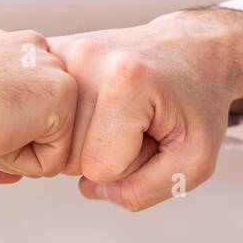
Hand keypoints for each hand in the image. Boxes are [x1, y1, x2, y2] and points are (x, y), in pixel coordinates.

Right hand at [0, 30, 75, 198]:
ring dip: (13, 154)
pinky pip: (55, 162)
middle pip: (42, 128)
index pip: (26, 111)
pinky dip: (19, 163)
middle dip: (9, 144)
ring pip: (51, 145)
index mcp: (8, 50)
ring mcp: (50, 68)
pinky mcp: (61, 93)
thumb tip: (17, 175)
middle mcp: (32, 50)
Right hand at [45, 8, 242, 210]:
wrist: (192, 50)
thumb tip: (89, 187)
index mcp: (126, 80)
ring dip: (89, 140)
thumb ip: (144, 192)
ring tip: (120, 113)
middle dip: (107, 153)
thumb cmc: (196, 105)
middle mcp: (86, 58)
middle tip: (137, 124)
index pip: (101, 168)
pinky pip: (46, 116)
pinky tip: (97, 103)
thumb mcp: (194, 161)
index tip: (152, 133)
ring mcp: (63, 53)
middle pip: (72, 157)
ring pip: (56, 142)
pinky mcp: (50, 55)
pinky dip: (70, 122)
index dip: (131, 164)